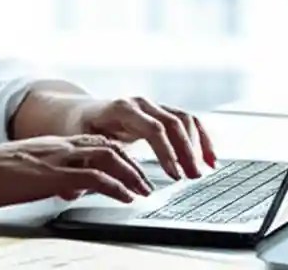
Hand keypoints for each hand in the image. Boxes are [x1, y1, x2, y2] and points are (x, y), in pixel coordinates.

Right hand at [0, 135, 153, 207]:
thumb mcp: (23, 169)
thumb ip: (44, 173)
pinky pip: (95, 178)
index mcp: (52, 143)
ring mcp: (58, 159)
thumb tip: (58, 186)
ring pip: (108, 158)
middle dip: (132, 164)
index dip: (117, 154)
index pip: (94, 142)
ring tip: (143, 190)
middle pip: (108, 146)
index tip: (130, 167)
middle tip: (146, 181)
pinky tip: (125, 197)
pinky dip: (116, 187)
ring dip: (131, 174)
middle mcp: (59, 146)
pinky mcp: (54, 175)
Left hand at [73, 96, 218, 180]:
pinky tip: (209, 158)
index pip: (153, 129)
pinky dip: (200, 138)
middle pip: (173, 122)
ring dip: (196, 145)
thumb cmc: (78, 129)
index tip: (174, 175)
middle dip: (186, 151)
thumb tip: (95, 183)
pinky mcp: (160, 112)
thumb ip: (91, 160)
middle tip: (193, 176)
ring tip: (202, 170)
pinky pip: (186, 121)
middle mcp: (140, 103)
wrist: (78, 111)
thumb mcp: (80, 143)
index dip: (166, 152)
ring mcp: (152, 105)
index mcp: (121, 109)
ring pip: (184, 119)